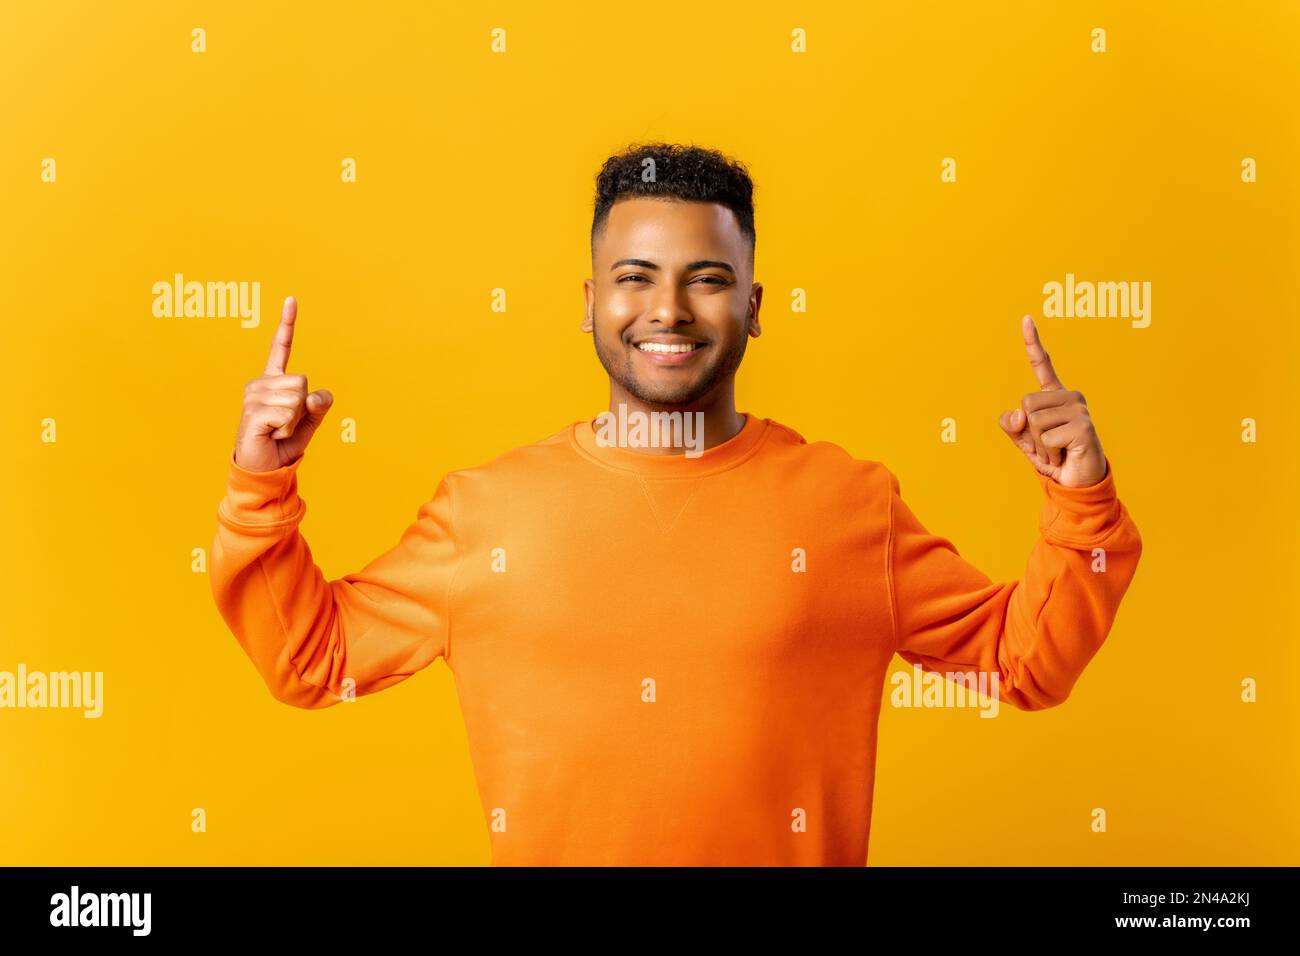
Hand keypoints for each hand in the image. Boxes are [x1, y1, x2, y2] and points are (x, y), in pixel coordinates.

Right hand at [233, 296, 333, 471]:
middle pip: (302, 382)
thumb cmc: (285, 442)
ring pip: (296, 398)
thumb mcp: (310, 421)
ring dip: (295, 420)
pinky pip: (287, 413)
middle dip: (303, 408)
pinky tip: (272, 433)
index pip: (281, 348)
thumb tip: (316, 396)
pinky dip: (287, 427)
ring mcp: (253, 397)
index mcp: (274, 381)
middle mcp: (261, 384)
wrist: (265, 469)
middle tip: (286, 423)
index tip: (291, 299)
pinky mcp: (252, 413)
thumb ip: (319, 405)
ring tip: (278, 429)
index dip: (287, 324)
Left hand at [997, 315, 1106, 487]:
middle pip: (1026, 405)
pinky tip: (1065, 455)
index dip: (1033, 343)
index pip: (1042, 365)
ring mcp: (1079, 410)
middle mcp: (1069, 397)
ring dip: (1040, 445)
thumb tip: (1018, 415)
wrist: (1077, 483)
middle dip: (1029, 432)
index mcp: (1054, 395)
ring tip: (1058, 450)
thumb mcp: (1024, 440)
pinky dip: (1050, 453)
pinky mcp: (1083, 426)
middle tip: (1049, 444)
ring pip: (1034, 422)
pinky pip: (1046, 438)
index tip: (1026, 318)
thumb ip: (1012, 425)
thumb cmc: (1053, 456)